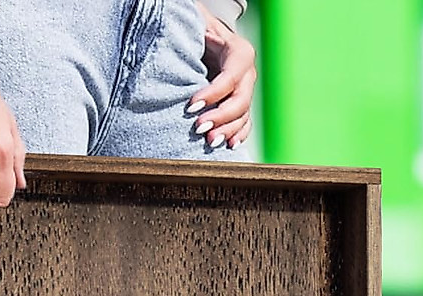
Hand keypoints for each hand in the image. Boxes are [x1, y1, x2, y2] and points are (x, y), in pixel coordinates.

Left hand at [187, 5, 256, 149]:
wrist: (203, 40)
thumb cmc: (196, 31)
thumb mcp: (197, 24)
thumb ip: (193, 27)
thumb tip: (175, 23)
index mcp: (239, 52)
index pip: (229, 77)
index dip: (212, 93)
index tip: (191, 106)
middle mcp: (246, 73)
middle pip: (240, 100)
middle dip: (220, 117)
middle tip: (199, 128)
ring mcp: (245, 91)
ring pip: (242, 115)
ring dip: (227, 131)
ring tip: (209, 142)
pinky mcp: (240, 104)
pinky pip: (244, 123)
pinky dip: (237, 135)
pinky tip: (228, 145)